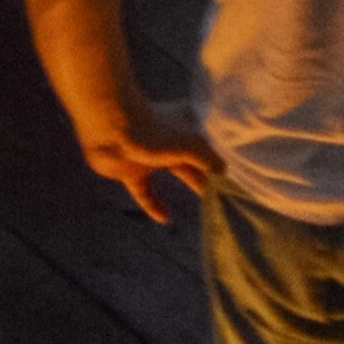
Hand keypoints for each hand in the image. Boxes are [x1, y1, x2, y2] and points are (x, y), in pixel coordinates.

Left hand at [76, 93, 214, 223]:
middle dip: (207, 177)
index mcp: (189, 125)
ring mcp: (152, 156)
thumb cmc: (154, 131)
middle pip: (195, 161)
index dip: (220, 164)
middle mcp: (173, 139)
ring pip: (176, 173)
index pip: (210, 147)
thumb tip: (225, 175)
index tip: (232, 184)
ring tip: (203, 206)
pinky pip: (146, 193)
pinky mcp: (133, 171)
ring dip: (188, 186)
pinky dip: (155, 206)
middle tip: (221, 198)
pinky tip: (165, 218)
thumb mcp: (191, 144)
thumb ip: (210, 160)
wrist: (111, 129)